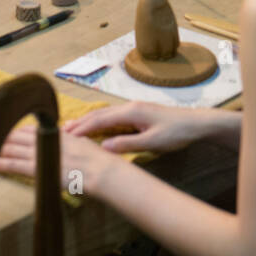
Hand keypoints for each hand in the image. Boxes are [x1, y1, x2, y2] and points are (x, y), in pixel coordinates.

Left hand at [0, 120, 120, 196]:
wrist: (100, 170)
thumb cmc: (97, 159)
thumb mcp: (84, 142)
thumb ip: (73, 140)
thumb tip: (70, 138)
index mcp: (57, 134)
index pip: (33, 130)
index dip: (19, 131)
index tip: (9, 131)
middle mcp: (47, 140)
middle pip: (19, 137)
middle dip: (5, 137)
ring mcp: (42, 154)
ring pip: (15, 149)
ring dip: (1, 149)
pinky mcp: (40, 169)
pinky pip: (16, 165)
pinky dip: (3, 164)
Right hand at [63, 101, 208, 152]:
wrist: (196, 123)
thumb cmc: (177, 133)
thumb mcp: (153, 142)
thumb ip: (127, 144)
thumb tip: (103, 148)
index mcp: (131, 112)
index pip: (99, 120)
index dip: (81, 129)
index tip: (64, 137)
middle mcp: (129, 107)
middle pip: (98, 114)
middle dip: (79, 123)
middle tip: (59, 132)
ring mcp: (134, 108)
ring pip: (104, 114)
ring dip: (87, 121)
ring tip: (71, 128)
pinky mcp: (138, 113)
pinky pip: (112, 116)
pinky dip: (99, 121)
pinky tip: (95, 127)